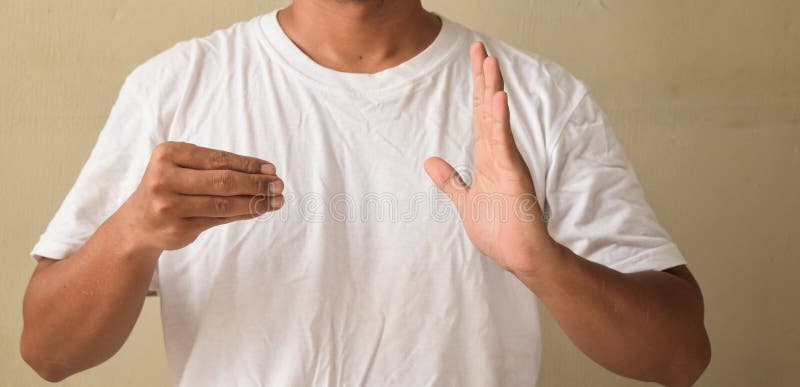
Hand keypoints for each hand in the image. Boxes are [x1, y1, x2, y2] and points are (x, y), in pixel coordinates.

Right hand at [116, 141, 284, 251]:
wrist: (138, 223)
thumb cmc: (169, 186)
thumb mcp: (183, 167)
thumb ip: (216, 166)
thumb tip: (265, 172)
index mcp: (167, 154)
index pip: (218, 159)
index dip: (248, 165)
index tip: (272, 169)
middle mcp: (164, 179)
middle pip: (223, 181)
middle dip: (256, 184)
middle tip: (279, 185)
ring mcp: (169, 206)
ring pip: (224, 204)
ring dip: (255, 202)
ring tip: (276, 200)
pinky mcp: (178, 229)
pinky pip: (219, 220)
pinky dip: (243, 215)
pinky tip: (258, 210)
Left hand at [424, 42, 559, 276]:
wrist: (520, 255)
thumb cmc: (499, 230)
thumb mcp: (465, 201)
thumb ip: (450, 180)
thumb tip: (430, 161)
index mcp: (487, 158)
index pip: (479, 115)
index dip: (476, 88)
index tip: (474, 61)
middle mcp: (498, 154)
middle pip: (487, 109)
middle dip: (483, 78)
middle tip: (480, 48)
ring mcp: (506, 163)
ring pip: (496, 120)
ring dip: (492, 90)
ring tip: (490, 62)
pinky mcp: (512, 175)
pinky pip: (503, 144)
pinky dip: (499, 120)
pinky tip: (497, 98)